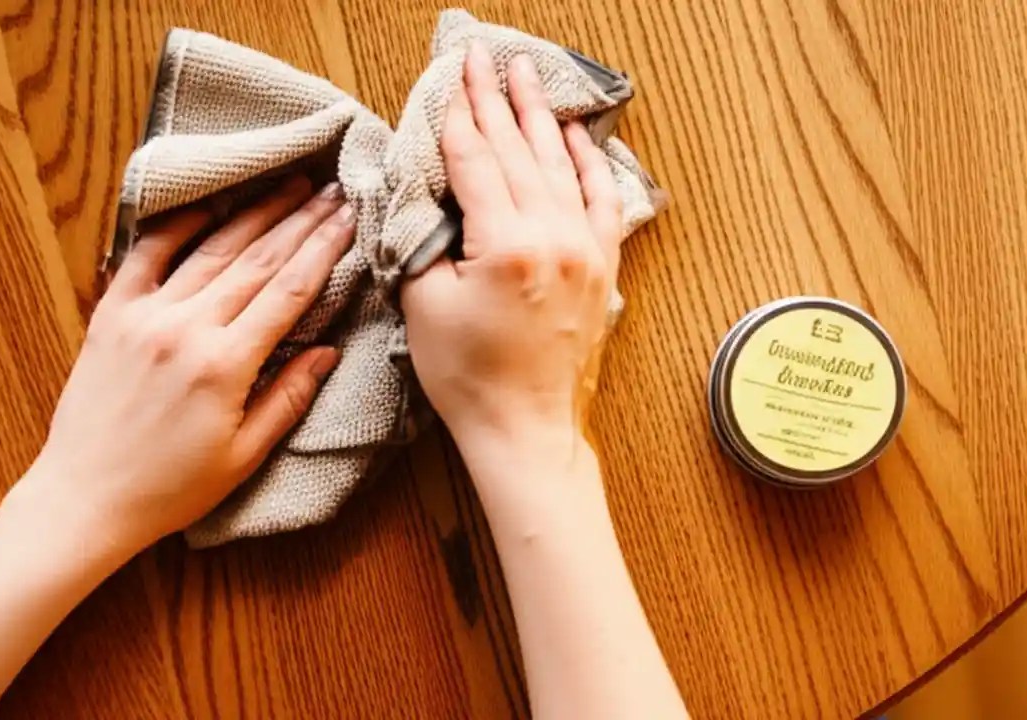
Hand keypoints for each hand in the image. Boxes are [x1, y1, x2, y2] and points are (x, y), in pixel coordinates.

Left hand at [19, 177, 353, 554]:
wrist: (85, 498)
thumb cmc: (170, 489)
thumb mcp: (244, 456)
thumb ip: (288, 398)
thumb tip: (328, 351)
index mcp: (225, 365)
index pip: (289, 291)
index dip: (324, 249)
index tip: (350, 216)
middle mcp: (186, 328)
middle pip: (258, 259)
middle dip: (301, 220)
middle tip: (332, 188)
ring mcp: (144, 316)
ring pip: (211, 249)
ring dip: (254, 213)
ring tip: (288, 185)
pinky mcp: (111, 314)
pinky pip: (146, 255)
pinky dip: (177, 225)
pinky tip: (208, 205)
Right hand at [402, 43, 622, 455]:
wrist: (527, 430)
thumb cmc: (470, 378)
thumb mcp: (425, 305)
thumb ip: (423, 238)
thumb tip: (427, 192)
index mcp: (506, 244)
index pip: (476, 158)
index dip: (459, 112)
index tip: (452, 74)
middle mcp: (555, 237)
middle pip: (519, 149)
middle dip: (496, 99)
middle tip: (485, 57)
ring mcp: (587, 250)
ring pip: (562, 164)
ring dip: (541, 116)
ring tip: (527, 75)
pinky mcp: (603, 267)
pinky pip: (602, 198)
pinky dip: (590, 162)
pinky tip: (578, 134)